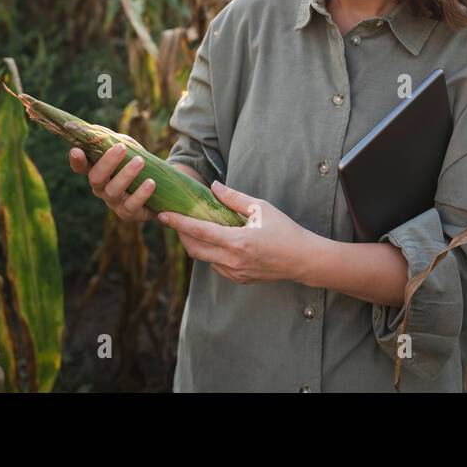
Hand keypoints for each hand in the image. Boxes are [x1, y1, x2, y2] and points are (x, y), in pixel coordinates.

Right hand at [69, 143, 154, 222]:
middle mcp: (101, 188)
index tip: (76, 150)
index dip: (76, 161)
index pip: (81, 167)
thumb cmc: (136, 163)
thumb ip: (111, 139)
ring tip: (140, 161)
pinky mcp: (129, 213)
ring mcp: (114, 202)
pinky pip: (132, 205)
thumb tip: (94, 128)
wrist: (160, 186)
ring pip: (112, 191)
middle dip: (107, 162)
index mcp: (97, 171)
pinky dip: (141, 194)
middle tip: (121, 147)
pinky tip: (150, 182)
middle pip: (95, 178)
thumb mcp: (126, 148)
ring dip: (125, 175)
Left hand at [158, 181, 316, 284]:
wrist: (303, 259)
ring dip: (195, 244)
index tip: (163, 214)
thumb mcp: (261, 208)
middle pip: (194, 249)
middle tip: (174, 220)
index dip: (178, 222)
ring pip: (204, 259)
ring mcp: (235, 273)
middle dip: (181, 234)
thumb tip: (213, 186)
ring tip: (192, 228)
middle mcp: (233, 261)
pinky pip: (216, 266)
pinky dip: (209, 254)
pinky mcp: (239, 279)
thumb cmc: (285, 230)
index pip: (199, 231)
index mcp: (237, 241)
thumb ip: (233, 198)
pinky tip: (214, 242)